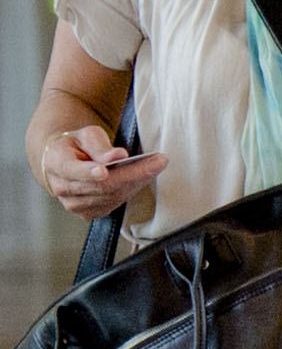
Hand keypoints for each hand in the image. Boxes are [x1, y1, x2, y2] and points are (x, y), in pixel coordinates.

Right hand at [39, 124, 162, 218]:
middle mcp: (62, 188)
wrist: (66, 162)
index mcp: (56, 164)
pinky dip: (132, 189)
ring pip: (112, 196)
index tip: (104, 170)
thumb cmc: (77, 145)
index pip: (73, 170)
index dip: (89, 172)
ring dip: (138, 181)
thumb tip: (118, 156)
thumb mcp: (86, 135)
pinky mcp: (88, 213)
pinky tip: (144, 177)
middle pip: (101, 186)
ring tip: (157, 165)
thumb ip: (100, 146)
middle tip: (159, 161)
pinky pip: (115, 203)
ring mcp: (75, 204)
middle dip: (134, 173)